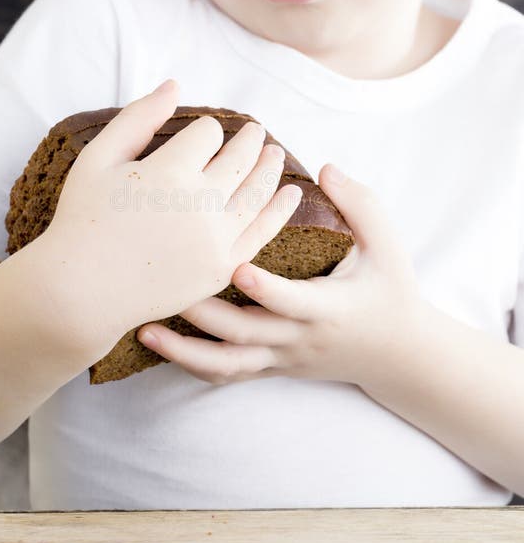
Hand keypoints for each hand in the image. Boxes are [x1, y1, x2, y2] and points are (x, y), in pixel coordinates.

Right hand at [35, 79, 302, 361]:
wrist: (82, 291)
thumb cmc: (83, 218)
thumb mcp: (98, 159)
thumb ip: (137, 118)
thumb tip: (175, 84)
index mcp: (168, 172)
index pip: (207, 134)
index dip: (205, 130)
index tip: (198, 136)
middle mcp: (198, 204)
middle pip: (239, 159)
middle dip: (250, 140)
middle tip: (257, 130)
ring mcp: (214, 240)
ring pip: (258, 192)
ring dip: (271, 168)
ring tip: (276, 154)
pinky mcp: (221, 268)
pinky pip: (261, 233)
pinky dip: (279, 210)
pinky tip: (290, 194)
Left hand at [137, 164, 423, 386]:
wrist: (397, 354)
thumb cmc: (390, 290)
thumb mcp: (387, 246)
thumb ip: (360, 205)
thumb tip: (324, 168)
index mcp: (329, 308)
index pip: (293, 302)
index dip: (266, 289)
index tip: (236, 267)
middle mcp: (300, 338)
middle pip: (245, 334)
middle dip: (202, 313)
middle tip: (165, 286)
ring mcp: (282, 358)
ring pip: (228, 366)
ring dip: (184, 351)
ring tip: (145, 331)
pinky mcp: (271, 366)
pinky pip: (227, 374)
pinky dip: (193, 364)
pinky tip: (160, 348)